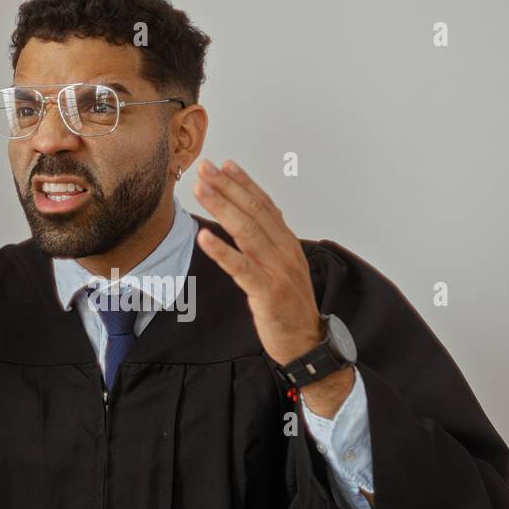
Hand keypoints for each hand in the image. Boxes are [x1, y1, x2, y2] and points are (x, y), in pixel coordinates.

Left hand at [191, 158, 354, 417]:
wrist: (307, 343)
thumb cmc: (289, 308)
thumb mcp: (282, 268)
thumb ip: (270, 244)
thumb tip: (254, 220)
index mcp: (287, 243)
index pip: (264, 205)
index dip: (244, 183)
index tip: (225, 164)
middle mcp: (284, 250)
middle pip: (253, 211)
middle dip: (227, 187)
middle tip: (205, 168)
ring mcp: (277, 269)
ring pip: (247, 231)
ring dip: (222, 207)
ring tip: (201, 190)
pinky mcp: (267, 291)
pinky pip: (241, 267)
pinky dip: (222, 251)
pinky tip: (203, 237)